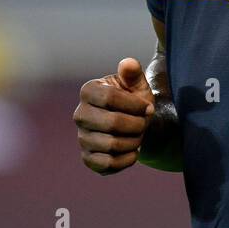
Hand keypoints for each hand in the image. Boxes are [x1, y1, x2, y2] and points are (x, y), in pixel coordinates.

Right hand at [74, 58, 155, 174]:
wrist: (134, 125)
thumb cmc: (135, 101)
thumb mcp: (138, 84)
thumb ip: (133, 73)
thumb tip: (128, 63)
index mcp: (89, 91)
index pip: (109, 97)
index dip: (135, 105)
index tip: (148, 107)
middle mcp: (80, 114)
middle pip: (112, 123)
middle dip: (136, 124)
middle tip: (144, 123)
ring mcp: (82, 138)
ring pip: (112, 145)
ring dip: (134, 141)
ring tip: (138, 135)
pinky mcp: (88, 158)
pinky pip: (109, 164)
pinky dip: (127, 159)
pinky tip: (134, 151)